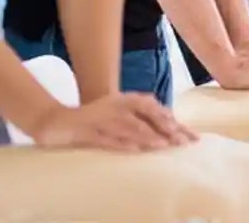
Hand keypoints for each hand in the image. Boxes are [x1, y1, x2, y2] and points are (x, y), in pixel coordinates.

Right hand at [30, 93, 195, 151]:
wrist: (58, 121)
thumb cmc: (95, 119)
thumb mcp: (119, 112)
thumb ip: (142, 115)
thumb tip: (171, 122)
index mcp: (125, 100)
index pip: (155, 109)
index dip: (173, 121)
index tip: (190, 135)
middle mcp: (116, 105)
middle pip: (146, 116)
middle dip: (166, 128)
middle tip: (182, 141)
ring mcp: (102, 118)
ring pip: (128, 127)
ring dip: (147, 136)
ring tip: (163, 145)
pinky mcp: (88, 131)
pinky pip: (107, 138)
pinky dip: (122, 143)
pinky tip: (135, 150)